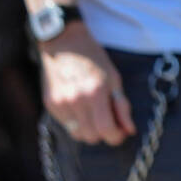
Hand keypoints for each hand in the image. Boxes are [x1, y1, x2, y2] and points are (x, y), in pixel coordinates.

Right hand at [39, 22, 135, 145]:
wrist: (64, 43)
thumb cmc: (93, 59)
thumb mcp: (114, 79)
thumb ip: (121, 106)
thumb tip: (129, 130)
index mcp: (96, 93)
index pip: (106, 130)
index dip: (116, 137)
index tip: (120, 133)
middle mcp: (76, 101)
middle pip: (91, 137)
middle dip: (102, 133)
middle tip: (107, 122)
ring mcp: (61, 104)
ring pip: (77, 134)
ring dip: (88, 130)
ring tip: (92, 115)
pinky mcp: (50, 105)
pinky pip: (66, 125)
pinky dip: (75, 122)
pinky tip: (79, 107)